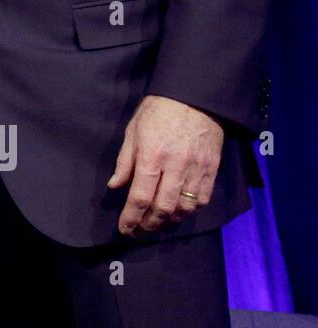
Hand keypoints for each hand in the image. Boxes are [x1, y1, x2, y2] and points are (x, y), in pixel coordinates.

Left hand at [108, 94, 224, 235]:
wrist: (195, 96)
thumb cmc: (158, 110)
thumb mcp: (133, 130)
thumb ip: (125, 161)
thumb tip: (115, 186)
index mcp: (152, 155)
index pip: (140, 196)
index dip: (131, 217)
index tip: (124, 229)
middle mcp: (176, 165)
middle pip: (163, 207)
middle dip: (149, 224)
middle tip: (139, 231)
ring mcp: (197, 168)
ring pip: (184, 208)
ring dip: (169, 221)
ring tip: (157, 222)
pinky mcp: (212, 168)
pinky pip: (203, 199)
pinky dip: (190, 211)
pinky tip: (179, 212)